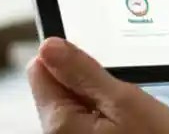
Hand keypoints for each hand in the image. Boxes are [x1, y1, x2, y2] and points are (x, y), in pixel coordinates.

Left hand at [27, 37, 168, 132]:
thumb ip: (84, 73)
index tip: (98, 64)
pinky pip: (87, 117)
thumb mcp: (125, 101)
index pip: (40, 69)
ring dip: (100, 95)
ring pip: (75, 101)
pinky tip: (127, 121)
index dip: (69, 57)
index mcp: (58, 122)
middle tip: (121, 91)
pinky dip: (106, 111)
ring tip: (128, 108)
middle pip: (57, 86)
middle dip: (88, 79)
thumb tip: (49, 47)